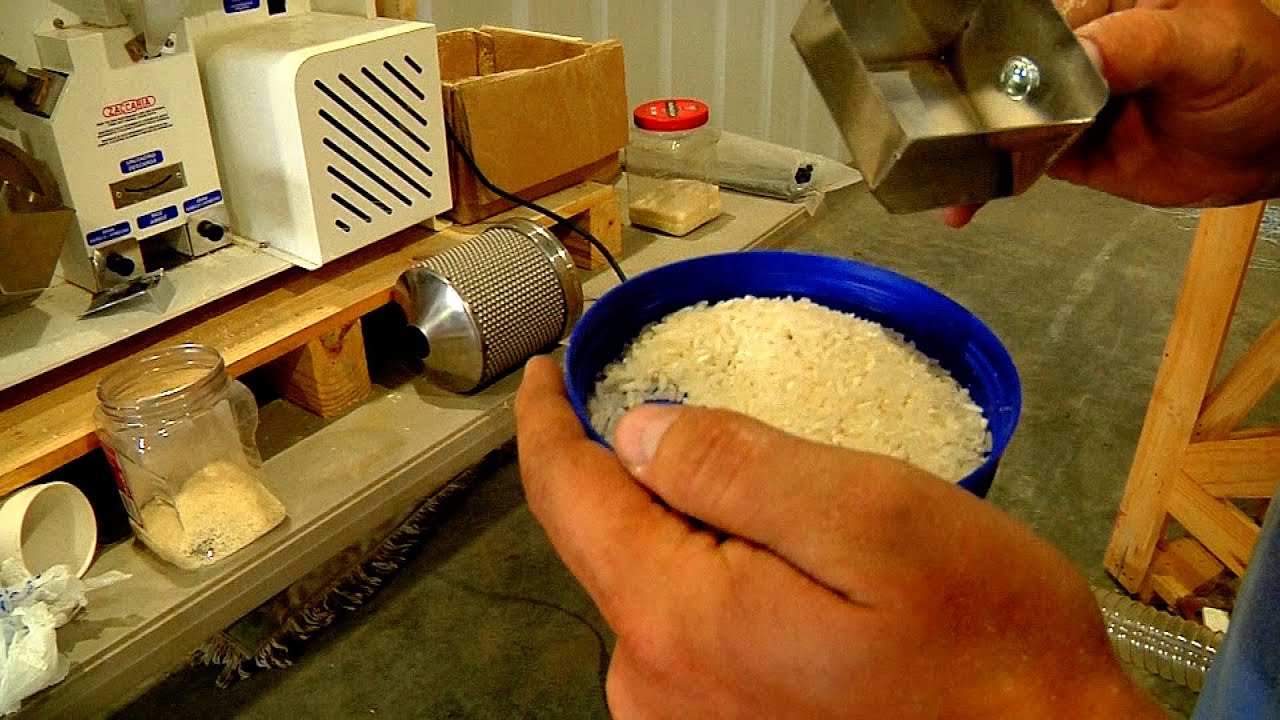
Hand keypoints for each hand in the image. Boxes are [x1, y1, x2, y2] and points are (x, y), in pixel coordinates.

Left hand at [515, 356, 1163, 718]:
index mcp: (674, 619)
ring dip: (681, 523)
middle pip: (605, 542)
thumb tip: (637, 430)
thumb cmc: (983, 644)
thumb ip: (737, 467)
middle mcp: (652, 684)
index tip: (548, 367)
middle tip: (697, 408)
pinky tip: (773, 559)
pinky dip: (707, 573)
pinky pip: (683, 630)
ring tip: (762, 488)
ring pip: (648, 584)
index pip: (566, 496)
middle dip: (632, 466)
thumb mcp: (871, 518)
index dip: (548, 420)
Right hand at [943, 0, 1279, 226]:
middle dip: (979, 108)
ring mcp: (1070, 99)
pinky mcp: (1068, 146)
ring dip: (977, 150)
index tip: (993, 93)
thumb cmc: (1258, 77)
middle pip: (1010, 73)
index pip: (1042, 27)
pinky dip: (992, 183)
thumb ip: (1139, 44)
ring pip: (1009, 120)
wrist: (1274, 149)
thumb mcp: (1202, 48)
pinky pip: (1021, 160)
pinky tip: (964, 201)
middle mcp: (1081, 46)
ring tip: (946, 177)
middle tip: (947, 137)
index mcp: (1109, 1)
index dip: (1013, 59)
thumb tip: (1077, 53)